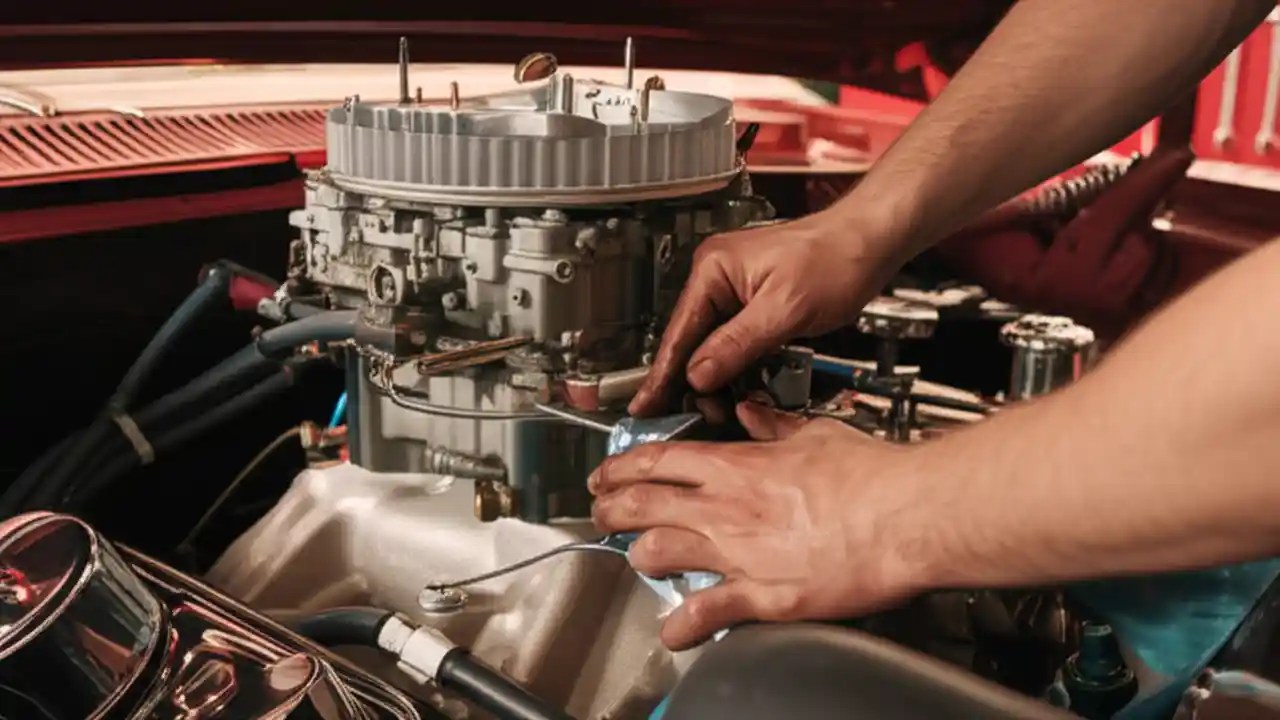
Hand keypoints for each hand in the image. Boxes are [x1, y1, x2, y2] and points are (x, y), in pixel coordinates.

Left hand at [589, 403, 933, 649]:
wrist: (906, 515)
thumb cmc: (873, 476)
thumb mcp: (816, 434)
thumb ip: (775, 426)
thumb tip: (754, 414)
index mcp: (738, 465)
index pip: (659, 460)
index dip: (621, 468)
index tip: (606, 474)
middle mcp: (727, 507)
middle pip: (644, 503)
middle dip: (611, 509)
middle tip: (601, 514)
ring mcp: (739, 553)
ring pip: (659, 551)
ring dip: (640, 556)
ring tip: (636, 559)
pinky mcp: (763, 595)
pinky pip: (706, 612)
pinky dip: (682, 624)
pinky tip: (672, 630)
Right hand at [629, 210, 900, 415]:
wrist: (870, 243)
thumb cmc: (835, 259)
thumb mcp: (783, 309)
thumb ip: (737, 344)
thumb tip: (698, 374)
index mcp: (713, 270)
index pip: (679, 332)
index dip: (662, 375)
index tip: (644, 406)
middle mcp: (716, 279)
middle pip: (691, 343)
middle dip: (691, 383)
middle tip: (689, 417)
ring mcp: (734, 292)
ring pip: (712, 348)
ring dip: (715, 381)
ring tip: (715, 412)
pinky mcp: (753, 306)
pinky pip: (733, 344)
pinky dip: (735, 370)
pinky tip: (735, 393)